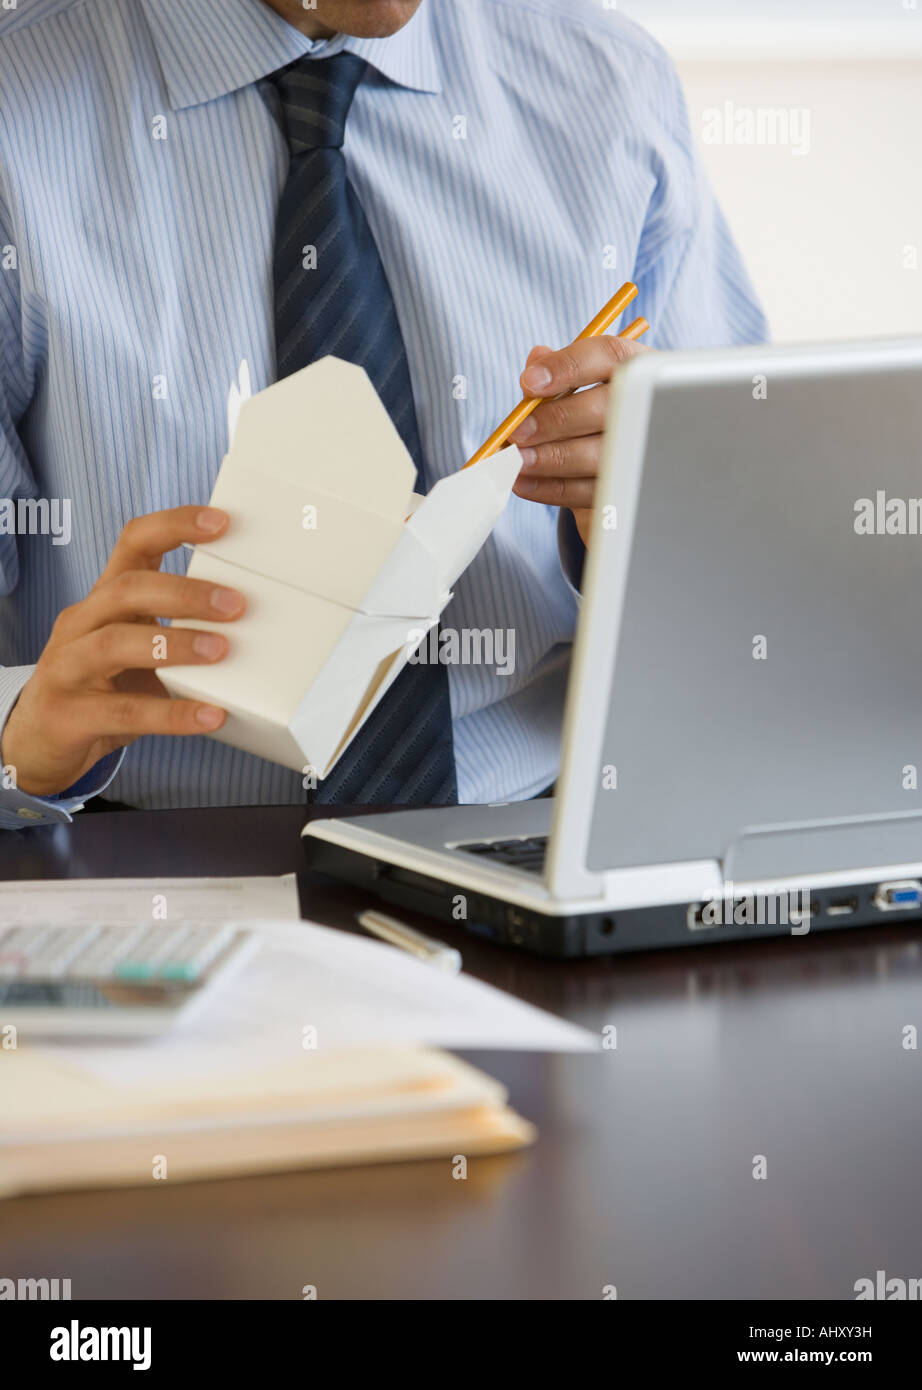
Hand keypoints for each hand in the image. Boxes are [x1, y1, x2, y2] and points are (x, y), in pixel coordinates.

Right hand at [1, 506, 244, 796]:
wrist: (42, 741)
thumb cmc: (104, 687)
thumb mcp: (138, 648)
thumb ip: (179, 630)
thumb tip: (254, 625)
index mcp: (104, 598)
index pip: (133, 542)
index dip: (174, 526)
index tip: (221, 522)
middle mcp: (81, 623)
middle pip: (127, 589)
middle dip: (184, 593)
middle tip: (236, 604)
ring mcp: (68, 666)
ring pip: (116, 643)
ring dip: (174, 644)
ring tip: (221, 651)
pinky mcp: (69, 713)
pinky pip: (124, 711)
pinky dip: (171, 714)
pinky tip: (209, 715)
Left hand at [510, 334, 651, 545]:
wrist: (617, 452)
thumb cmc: (588, 406)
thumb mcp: (576, 381)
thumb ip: (556, 369)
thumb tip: (537, 359)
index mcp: (631, 366)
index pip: (608, 355)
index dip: (566, 367)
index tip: (529, 382)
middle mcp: (643, 403)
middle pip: (605, 408)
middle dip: (554, 421)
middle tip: (518, 433)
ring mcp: (641, 448)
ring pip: (598, 455)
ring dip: (549, 459)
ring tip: (516, 460)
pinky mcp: (627, 487)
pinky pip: (590, 491)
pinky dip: (551, 488)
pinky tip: (523, 482)